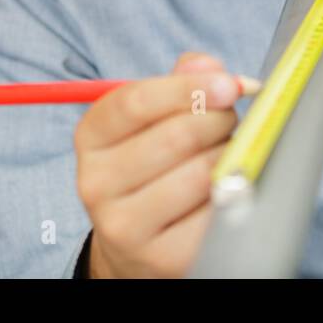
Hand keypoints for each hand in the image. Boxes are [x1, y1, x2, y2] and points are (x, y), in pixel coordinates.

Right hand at [74, 52, 239, 277]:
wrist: (139, 244)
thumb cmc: (154, 166)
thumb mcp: (153, 119)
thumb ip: (179, 83)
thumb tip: (210, 65)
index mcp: (91, 138)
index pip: (135, 102)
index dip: (189, 88)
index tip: (229, 84)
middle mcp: (97, 183)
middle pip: (175, 137)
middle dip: (218, 121)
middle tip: (230, 120)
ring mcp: (125, 226)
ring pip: (200, 174)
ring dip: (229, 156)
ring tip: (227, 152)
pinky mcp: (161, 257)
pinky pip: (215, 212)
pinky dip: (231, 192)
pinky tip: (226, 187)